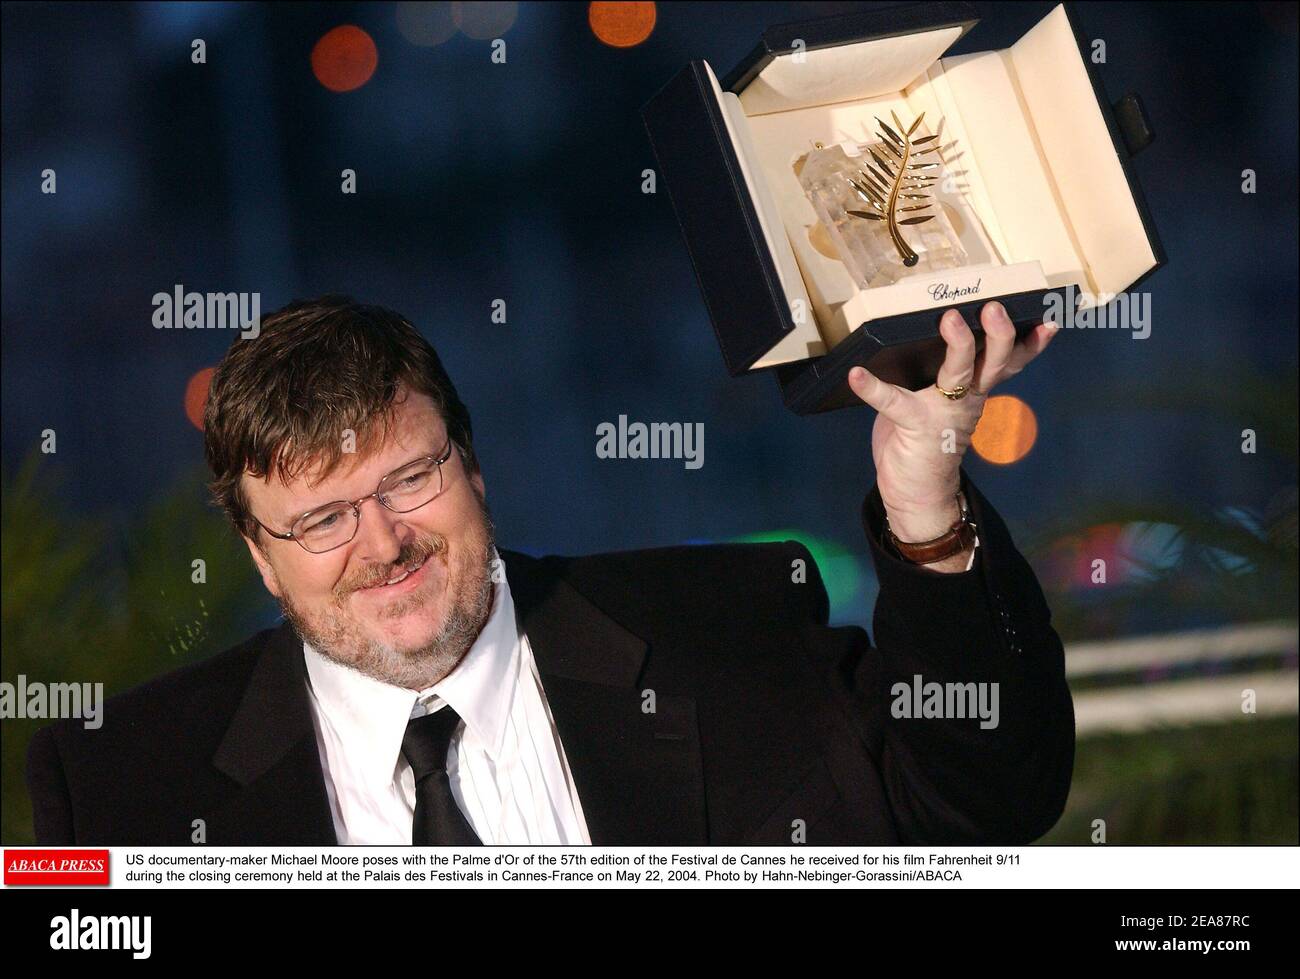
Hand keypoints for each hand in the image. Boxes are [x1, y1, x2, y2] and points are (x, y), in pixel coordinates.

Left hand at [848, 301, 1057, 568]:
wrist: (919, 493)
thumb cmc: (927, 439)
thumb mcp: (943, 402)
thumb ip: (942, 373)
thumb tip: (921, 328)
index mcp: (977, 391)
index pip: (1010, 363)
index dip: (1031, 345)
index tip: (1046, 321)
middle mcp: (968, 400)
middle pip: (995, 363)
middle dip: (1000, 335)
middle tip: (995, 308)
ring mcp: (943, 412)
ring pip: (960, 375)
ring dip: (959, 346)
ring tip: (950, 318)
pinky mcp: (914, 426)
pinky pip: (893, 402)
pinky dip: (872, 387)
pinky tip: (856, 375)